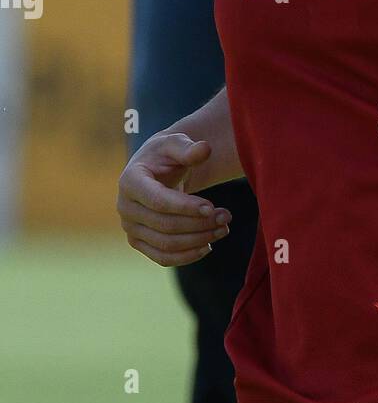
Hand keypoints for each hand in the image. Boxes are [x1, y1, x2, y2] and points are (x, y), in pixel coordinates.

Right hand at [117, 133, 231, 266]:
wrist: (154, 171)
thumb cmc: (166, 155)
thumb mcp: (175, 144)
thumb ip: (188, 148)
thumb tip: (204, 149)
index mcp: (130, 181)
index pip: (158, 201)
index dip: (186, 207)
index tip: (212, 207)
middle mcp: (125, 207)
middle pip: (165, 225)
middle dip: (200, 224)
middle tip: (226, 217)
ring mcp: (130, 227)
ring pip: (166, 244)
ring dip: (198, 240)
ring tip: (223, 229)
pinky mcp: (139, 242)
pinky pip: (163, 257)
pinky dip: (187, 256)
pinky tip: (208, 245)